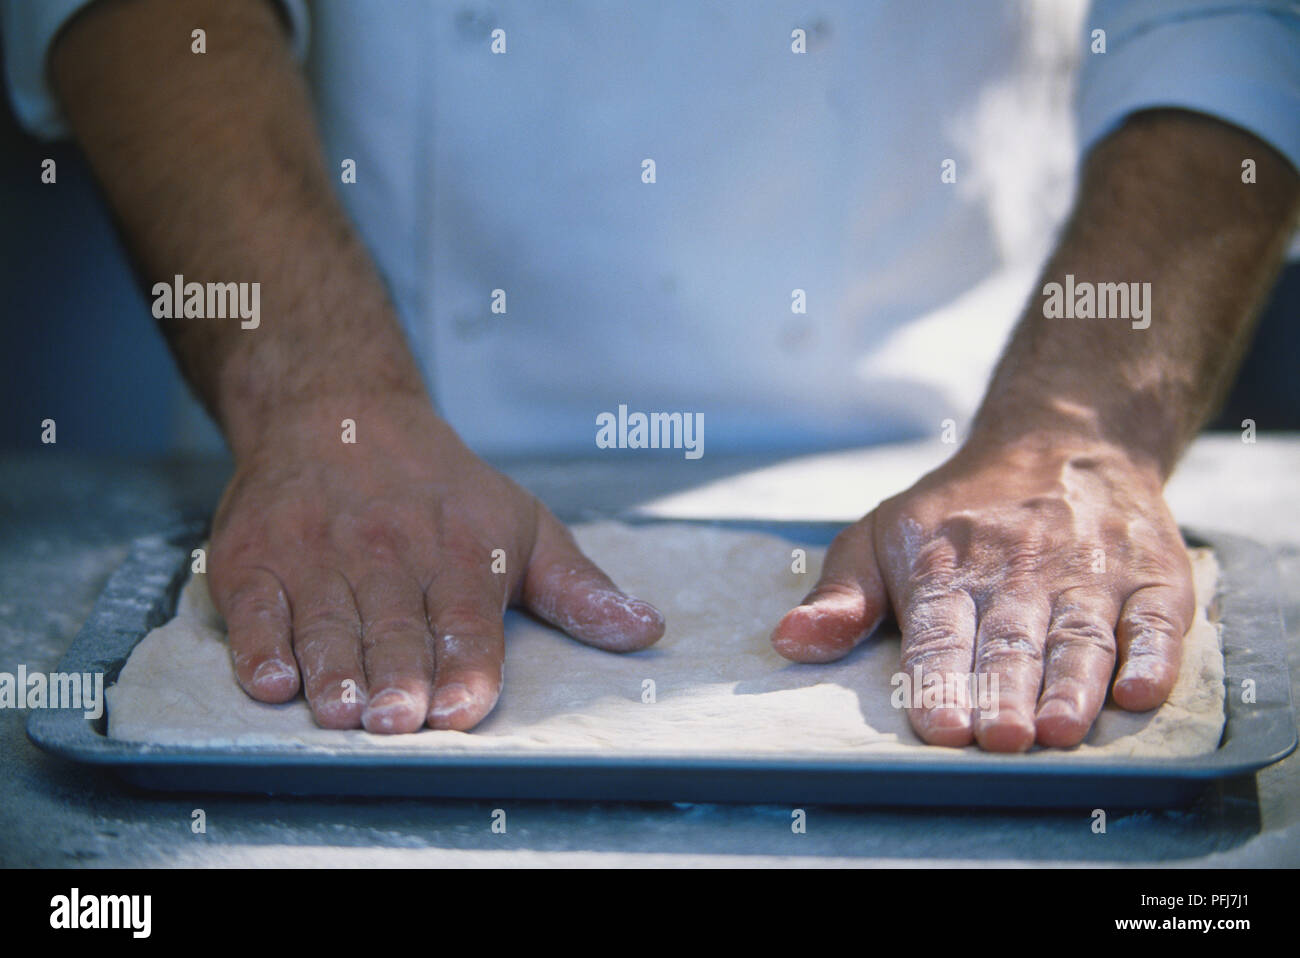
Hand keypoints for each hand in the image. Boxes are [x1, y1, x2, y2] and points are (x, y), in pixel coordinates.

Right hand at [207, 393, 664, 732]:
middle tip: (397, 720)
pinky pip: (256, 606)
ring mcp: (319, 556)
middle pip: (396, 628)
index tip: (464, 707)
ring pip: (327, 623)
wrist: (337, 411)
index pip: (467, 619)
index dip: (466, 665)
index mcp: (462, 552)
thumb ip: (579, 588)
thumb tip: (646, 629)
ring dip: (333, 670)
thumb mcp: (525, 524)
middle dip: (397, 677)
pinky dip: (260, 644)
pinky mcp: (258, 557)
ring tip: (340, 711)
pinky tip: (271, 678)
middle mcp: (391, 553)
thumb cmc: (443, 487)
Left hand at [770, 438, 1194, 750]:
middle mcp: (1018, 569)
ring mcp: (1088, 572)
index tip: (938, 726)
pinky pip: (1157, 617)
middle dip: (1005, 692)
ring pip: (1080, 634)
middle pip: (1010, 640)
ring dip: (1072, 684)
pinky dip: (1154, 654)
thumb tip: (789, 641)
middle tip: (1002, 739)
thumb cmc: (959, 509)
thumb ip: (842, 596)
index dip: (939, 677)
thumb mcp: (883, 534)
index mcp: (946, 564)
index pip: (940, 630)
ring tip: (1060, 730)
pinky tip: (1142, 691)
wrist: (1064, 439)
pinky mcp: (1151, 575)